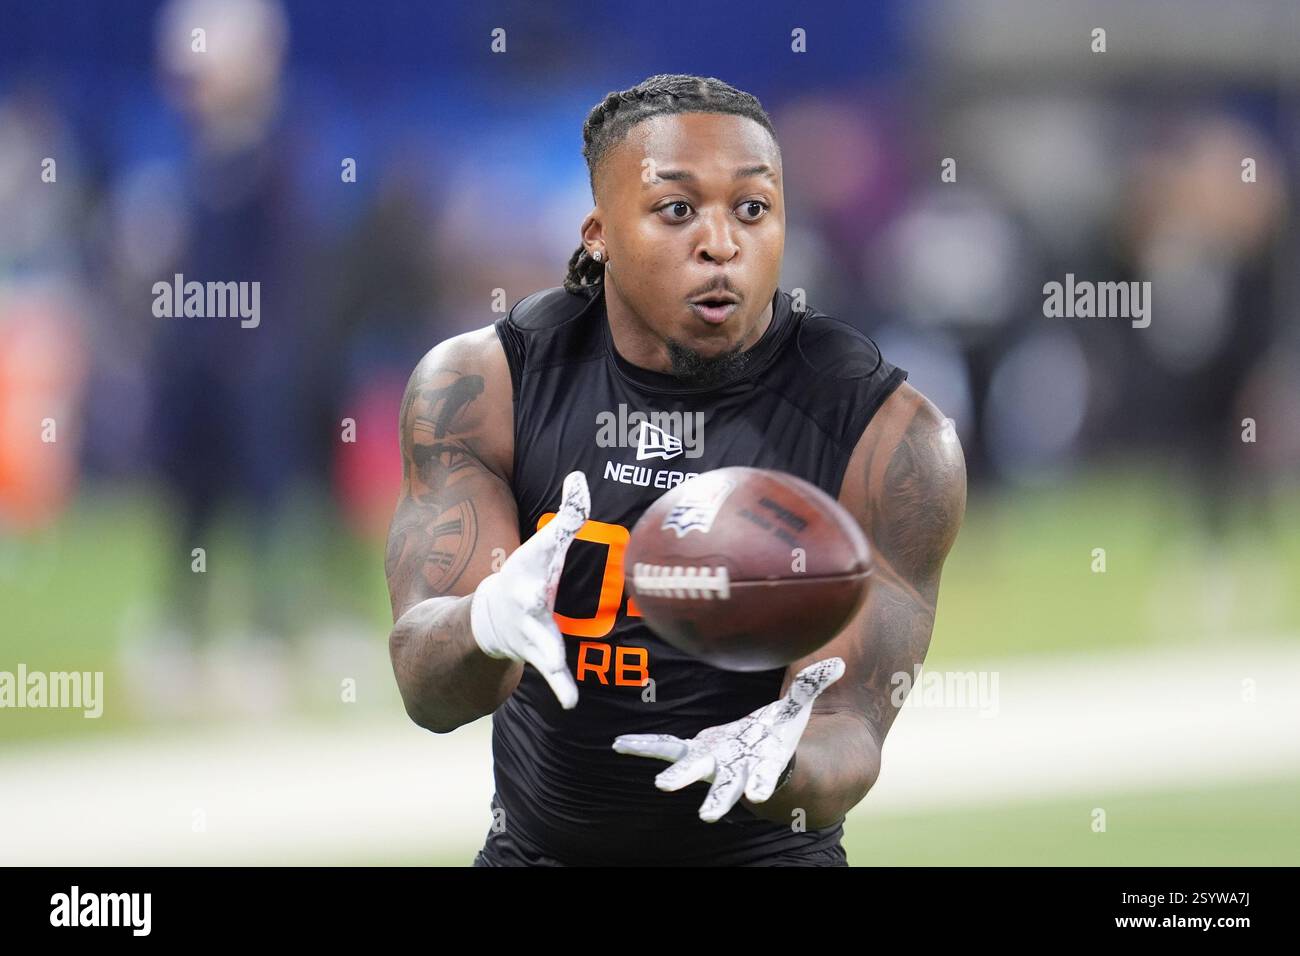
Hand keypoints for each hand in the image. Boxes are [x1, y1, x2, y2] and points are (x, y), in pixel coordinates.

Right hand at [470, 470, 588, 709]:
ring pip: (541, 648)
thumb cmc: (527, 574)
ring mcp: (529, 633)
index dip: (557, 533)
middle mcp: (525, 603)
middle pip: (533, 605)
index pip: (546, 548)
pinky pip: (550, 673)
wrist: (493, 614)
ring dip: (550, 662)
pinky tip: (570, 701)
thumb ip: (569, 514)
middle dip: (537, 603)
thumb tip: (579, 477)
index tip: (572, 516)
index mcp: (529, 571)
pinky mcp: (539, 655)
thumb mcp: (545, 545)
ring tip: (562, 682)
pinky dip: (559, 686)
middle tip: (549, 609)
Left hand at [612, 657, 845, 821]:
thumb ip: (812, 687)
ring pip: (693, 773)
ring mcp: (710, 762)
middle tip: (708, 817)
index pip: (766, 777)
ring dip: (677, 778)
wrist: (755, 751)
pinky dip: (645, 745)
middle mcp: (735, 769)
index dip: (763, 785)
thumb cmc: (777, 732)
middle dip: (718, 801)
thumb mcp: (796, 709)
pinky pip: (666, 747)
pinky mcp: (692, 751)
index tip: (759, 796)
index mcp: (764, 762)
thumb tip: (836, 666)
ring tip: (661, 784)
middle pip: (726, 788)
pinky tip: (620, 744)